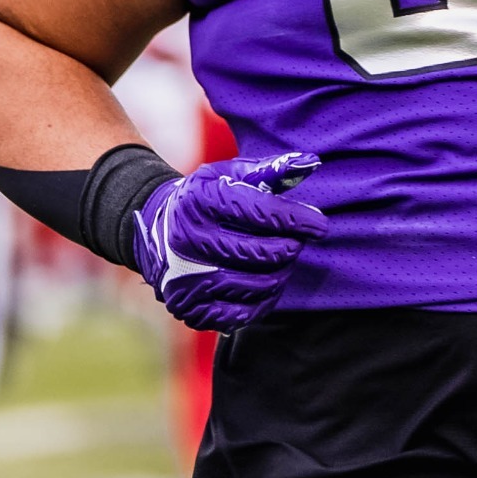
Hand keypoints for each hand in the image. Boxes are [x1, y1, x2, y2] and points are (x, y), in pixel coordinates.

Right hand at [129, 152, 326, 330]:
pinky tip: (266, 282)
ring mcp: (185, 277)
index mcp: (200, 201)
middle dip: (290, 248)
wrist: (156, 230)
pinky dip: (264, 300)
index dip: (298, 219)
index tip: (320, 225)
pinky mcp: (188, 307)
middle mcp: (188, 240)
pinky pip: (242, 314)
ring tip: (281, 260)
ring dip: (281, 273)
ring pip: (256, 285)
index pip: (261, 212)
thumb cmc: (205, 198)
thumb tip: (311, 163)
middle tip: (296, 243)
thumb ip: (271, 170)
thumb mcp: (229, 175)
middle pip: (261, 253)